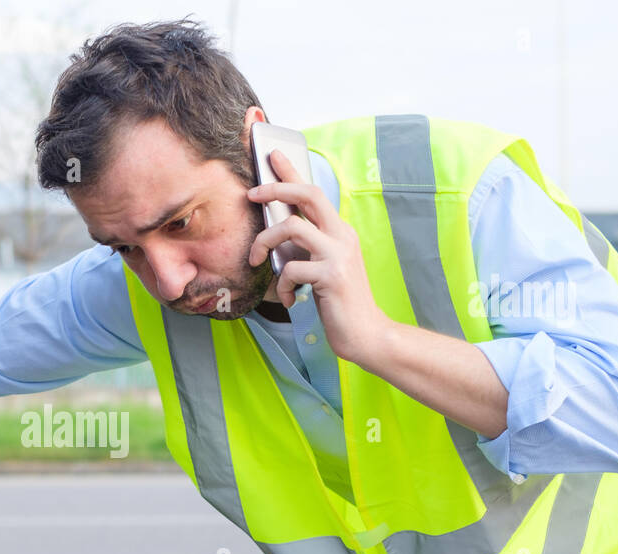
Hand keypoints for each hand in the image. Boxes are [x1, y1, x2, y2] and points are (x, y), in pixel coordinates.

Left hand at [247, 149, 389, 365]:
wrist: (366, 333)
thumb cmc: (339, 303)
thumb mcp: (324, 268)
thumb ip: (307, 250)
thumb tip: (276, 238)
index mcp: (340, 232)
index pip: (314, 191)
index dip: (292, 171)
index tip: (271, 155)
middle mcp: (342, 236)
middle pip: (307, 194)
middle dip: (275, 188)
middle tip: (251, 194)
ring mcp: (338, 254)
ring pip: (291, 227)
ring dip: (265, 242)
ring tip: (256, 261)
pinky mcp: (331, 275)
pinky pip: (291, 268)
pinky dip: (282, 284)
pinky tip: (288, 299)